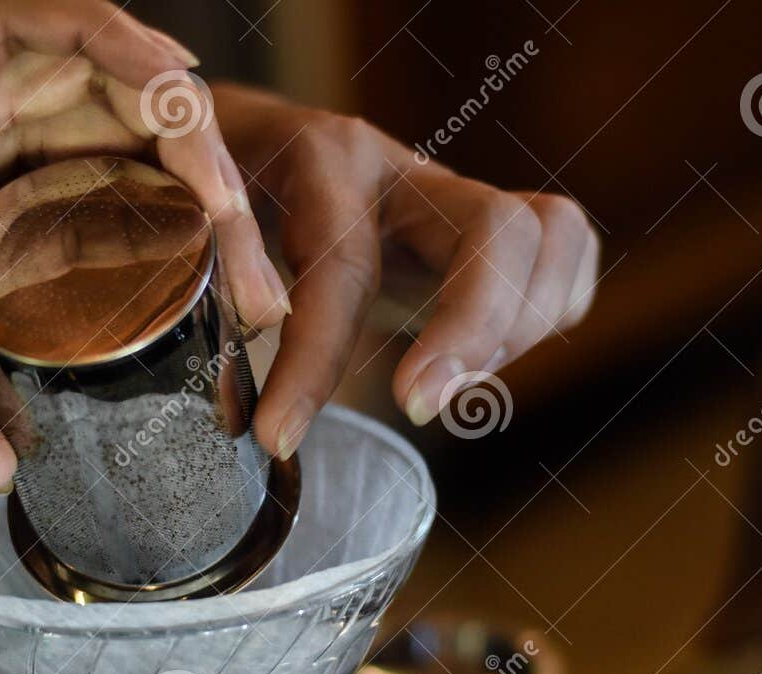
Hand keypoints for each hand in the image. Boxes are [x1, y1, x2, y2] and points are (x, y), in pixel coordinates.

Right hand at [0, 0, 288, 489]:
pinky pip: (50, 20)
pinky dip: (119, 50)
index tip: (239, 327)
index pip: (121, 210)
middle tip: (265, 296)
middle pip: (144, 151)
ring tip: (234, 223)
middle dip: (219, 217)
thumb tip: (0, 470)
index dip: (192, 258)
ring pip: (121, 83)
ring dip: (192, 146)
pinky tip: (173, 101)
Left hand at [210, 83, 597, 457]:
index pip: (340, 266)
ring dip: (520, 327)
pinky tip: (485, 359)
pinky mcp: (489, 218)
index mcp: (323, 159)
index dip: (315, 362)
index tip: (281, 437)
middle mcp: (405, 167)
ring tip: (449, 387)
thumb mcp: (196, 233)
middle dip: (472, 330)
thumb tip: (236, 410)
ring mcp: (455, 190)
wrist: (242, 148)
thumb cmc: (214, 200)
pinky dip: (548, 314)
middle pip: (496, 231)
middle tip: (419, 406)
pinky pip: (566, 251)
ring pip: (551, 234)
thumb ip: (219, 294)